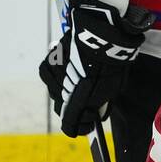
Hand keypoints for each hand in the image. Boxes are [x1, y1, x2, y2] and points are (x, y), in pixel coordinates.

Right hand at [38, 0, 152, 137]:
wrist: (103, 33)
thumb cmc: (111, 61)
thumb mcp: (111, 88)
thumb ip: (98, 104)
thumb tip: (90, 114)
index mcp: (78, 100)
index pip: (70, 123)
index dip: (78, 127)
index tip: (85, 128)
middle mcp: (61, 90)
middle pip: (63, 108)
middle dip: (74, 108)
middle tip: (87, 103)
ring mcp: (53, 75)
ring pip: (56, 91)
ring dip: (66, 90)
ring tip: (81, 80)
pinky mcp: (49, 62)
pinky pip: (51, 76)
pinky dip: (59, 76)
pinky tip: (70, 70)